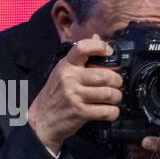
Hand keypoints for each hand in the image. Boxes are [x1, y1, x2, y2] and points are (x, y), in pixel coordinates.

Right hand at [27, 36, 122, 151]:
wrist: (42, 120)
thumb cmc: (55, 95)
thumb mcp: (63, 72)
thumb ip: (80, 58)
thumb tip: (96, 38)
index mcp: (66, 65)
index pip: (82, 48)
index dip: (100, 47)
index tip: (109, 52)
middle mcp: (70, 79)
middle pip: (105, 75)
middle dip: (117, 81)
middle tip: (116, 85)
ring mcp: (75, 96)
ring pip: (109, 94)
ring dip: (116, 97)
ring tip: (113, 98)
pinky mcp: (80, 112)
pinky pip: (107, 111)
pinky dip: (113, 112)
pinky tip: (109, 111)